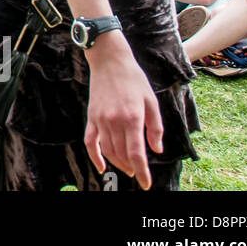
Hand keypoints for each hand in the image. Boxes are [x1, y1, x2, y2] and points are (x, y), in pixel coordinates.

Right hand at [83, 33, 162, 189]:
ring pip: (107, 150)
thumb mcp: (151, 101)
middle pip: (121, 154)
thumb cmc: (134, 79)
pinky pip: (90, 141)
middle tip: (139, 172)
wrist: (109, 60)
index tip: (146, 184)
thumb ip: (155, 127)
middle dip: (131, 168)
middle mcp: (114, 121)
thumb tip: (156, 149)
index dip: (142, 171)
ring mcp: (100, 119)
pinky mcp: (91, 116)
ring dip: (117, 163)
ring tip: (127, 168)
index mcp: (132, 117)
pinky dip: (94, 156)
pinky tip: (101, 167)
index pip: (136, 153)